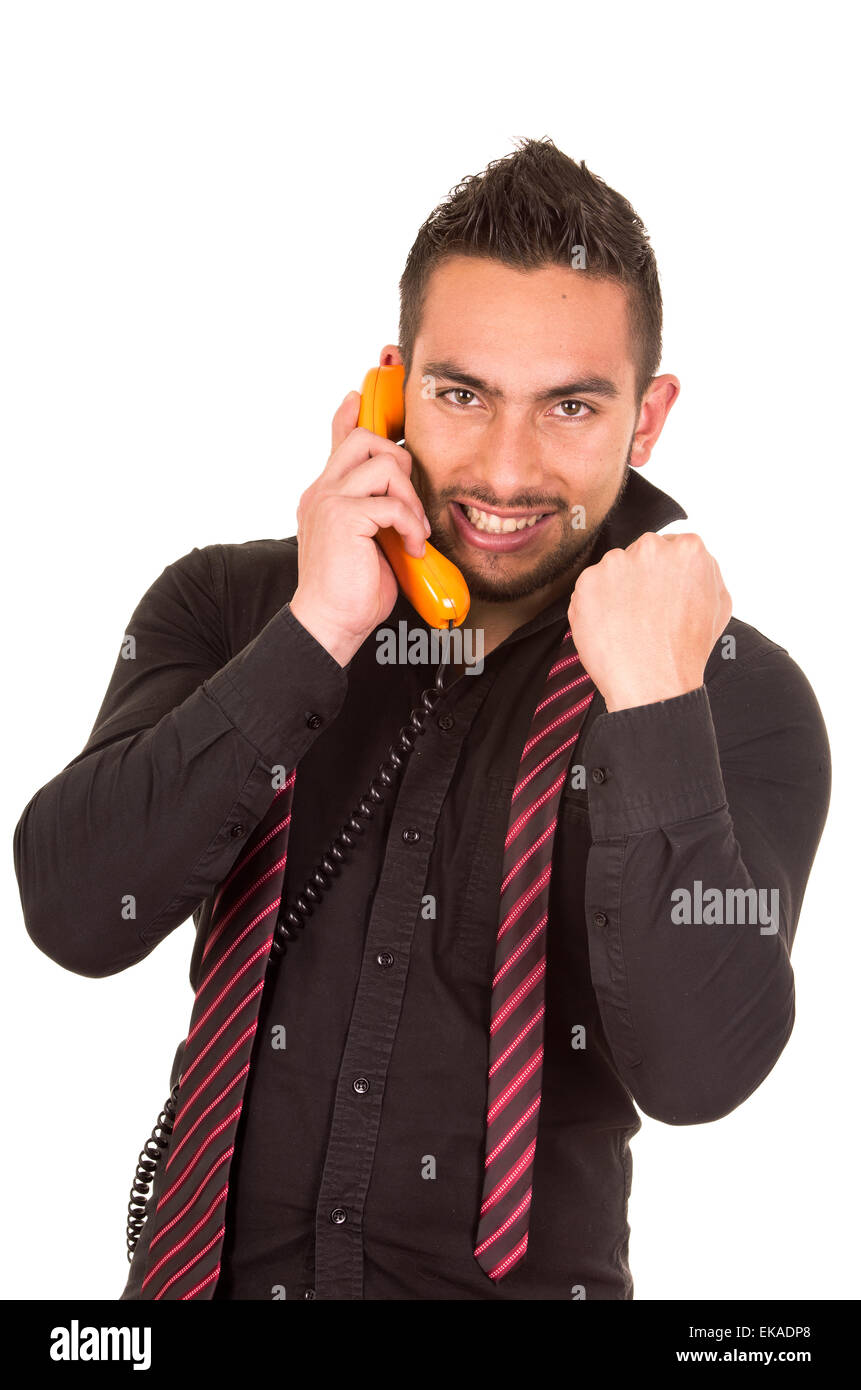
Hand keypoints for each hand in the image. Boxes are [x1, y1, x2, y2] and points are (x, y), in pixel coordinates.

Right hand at [289, 391, 430, 665]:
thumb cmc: (351, 591)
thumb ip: (379, 512)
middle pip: (365, 437)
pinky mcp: (342, 518)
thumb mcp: (370, 542)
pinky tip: (411, 548)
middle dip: (400, 461)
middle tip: (409, 503)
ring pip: (383, 463)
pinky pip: (390, 502)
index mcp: (325, 494)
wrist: (330, 624)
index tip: (365, 392)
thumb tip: (404, 499)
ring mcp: (328, 501)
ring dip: (409, 498)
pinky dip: (410, 525)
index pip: (339, 436)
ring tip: (412, 531)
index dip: (354, 410)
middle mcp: (321, 491)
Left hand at [567, 532, 731, 711]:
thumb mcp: (720, 605)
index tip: (661, 594)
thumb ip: (705, 573)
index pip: (670, 548)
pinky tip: (610, 628)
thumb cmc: (687, 651)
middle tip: (644, 612)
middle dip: (641, 577)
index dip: (665, 575)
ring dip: (617, 590)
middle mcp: (651, 547)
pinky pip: (590, 589)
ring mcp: (616, 563)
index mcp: (688, 549)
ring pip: (614, 571)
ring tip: (627, 624)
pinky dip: (595, 606)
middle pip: (640, 554)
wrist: (653, 683)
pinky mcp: (587, 581)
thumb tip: (691, 565)